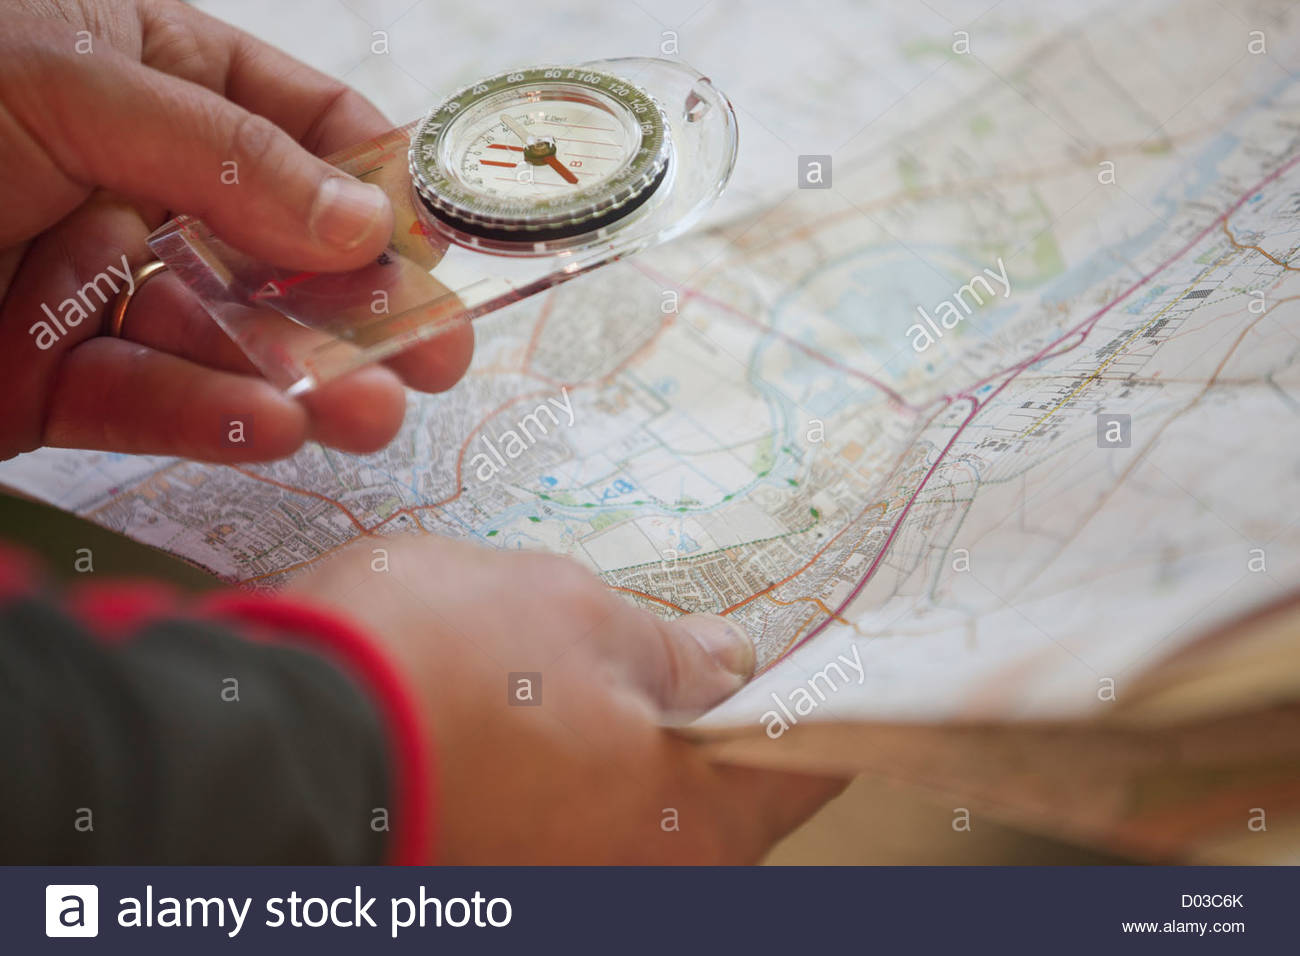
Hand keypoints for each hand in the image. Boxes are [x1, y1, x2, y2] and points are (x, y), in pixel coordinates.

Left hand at [0, 0, 473, 462]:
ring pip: (220, 341)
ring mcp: (92, 287)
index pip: (302, 122)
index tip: (441, 241)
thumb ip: (228, 156)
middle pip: (282, 251)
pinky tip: (271, 426)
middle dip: (363, 308)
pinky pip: (138, 402)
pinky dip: (205, 418)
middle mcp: (134, 183)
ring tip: (370, 414)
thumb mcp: (69, 80)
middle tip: (438, 355)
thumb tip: (367, 225)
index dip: (378, 179)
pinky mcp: (41, 381)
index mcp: (149, 77)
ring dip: (299, 378)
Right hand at [291, 535, 845, 863]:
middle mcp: (626, 890)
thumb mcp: (573, 616)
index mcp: (684, 831)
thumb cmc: (439, 663)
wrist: (262, 741)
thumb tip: (730, 661)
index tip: (810, 650)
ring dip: (608, 737)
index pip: (796, 771)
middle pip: (702, 796)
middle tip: (678, 636)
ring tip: (565, 661)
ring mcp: (547, 894)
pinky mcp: (477, 881)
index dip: (809, 700)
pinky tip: (503, 703)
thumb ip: (670, 649)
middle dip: (695, 715)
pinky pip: (544, 820)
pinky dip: (544, 762)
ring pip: (615, 808)